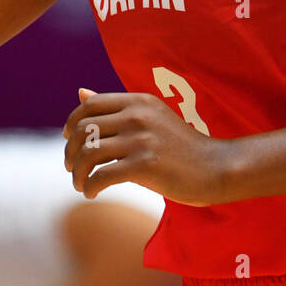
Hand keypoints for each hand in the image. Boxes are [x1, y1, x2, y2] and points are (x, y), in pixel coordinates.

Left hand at [62, 88, 229, 206]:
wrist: (216, 167)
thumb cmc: (181, 147)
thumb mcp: (150, 117)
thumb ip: (115, 107)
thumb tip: (80, 93)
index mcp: (138, 101)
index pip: (89, 105)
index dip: (72, 123)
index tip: (69, 140)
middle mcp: (137, 116)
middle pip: (84, 129)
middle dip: (70, 151)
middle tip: (71, 167)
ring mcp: (141, 139)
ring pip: (89, 153)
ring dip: (77, 172)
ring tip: (79, 184)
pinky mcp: (145, 165)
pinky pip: (102, 175)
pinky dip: (90, 186)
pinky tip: (92, 193)